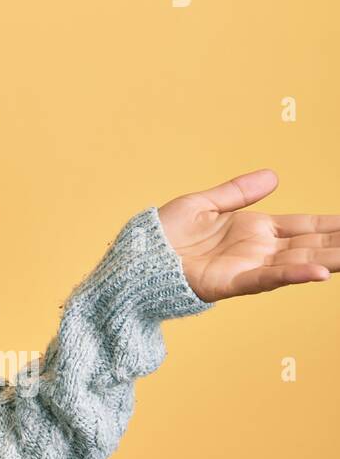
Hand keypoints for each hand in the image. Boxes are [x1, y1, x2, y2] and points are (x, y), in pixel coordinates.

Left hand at [157, 168, 337, 303]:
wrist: (138, 257)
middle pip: (311, 245)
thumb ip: (238, 192)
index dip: (333, 225)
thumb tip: (274, 176)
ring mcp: (249, 267)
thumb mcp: (204, 203)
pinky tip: (321, 273)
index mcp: (254, 229)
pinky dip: (294, 275)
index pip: (305, 226)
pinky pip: (268, 278)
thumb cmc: (165, 232)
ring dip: (330, 260)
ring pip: (300, 263)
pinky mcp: (232, 282)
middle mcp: (259, 250)